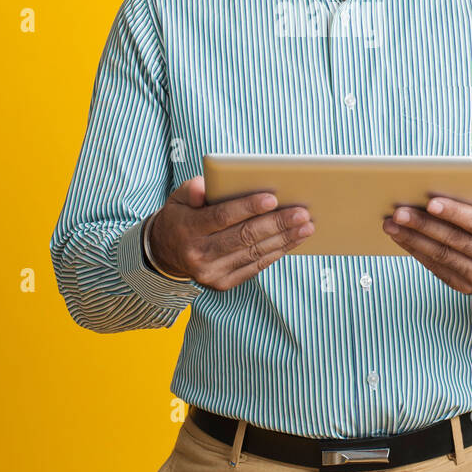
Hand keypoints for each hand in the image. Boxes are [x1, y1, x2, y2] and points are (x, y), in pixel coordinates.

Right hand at [147, 175, 313, 290]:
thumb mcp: (178, 197)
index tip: (273, 198)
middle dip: (276, 224)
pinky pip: (255, 267)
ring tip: (306, 227)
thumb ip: (192, 189)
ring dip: (284, 240)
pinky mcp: (222, 284)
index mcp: (188, 229)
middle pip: (244, 237)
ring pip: (254, 253)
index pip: (221, 217)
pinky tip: (292, 241)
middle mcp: (198, 254)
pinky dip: (276, 253)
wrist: (165, 253)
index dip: (247, 208)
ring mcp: (211, 273)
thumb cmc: (181, 216)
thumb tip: (204, 188)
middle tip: (302, 213)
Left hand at [381, 187, 471, 293]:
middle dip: (423, 225)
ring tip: (391, 225)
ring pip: (441, 255)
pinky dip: (418, 252)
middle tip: (398, 212)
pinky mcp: (467, 286)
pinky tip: (403, 239)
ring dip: (412, 240)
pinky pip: (437, 267)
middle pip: (454, 240)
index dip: (454, 213)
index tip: (430, 202)